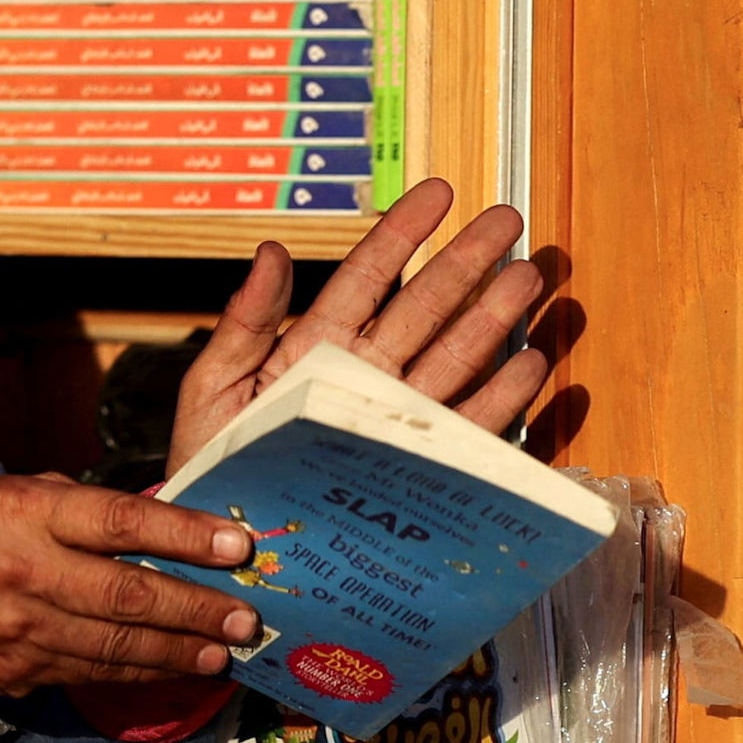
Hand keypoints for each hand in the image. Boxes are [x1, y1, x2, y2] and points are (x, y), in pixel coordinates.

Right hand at [0, 474, 261, 695]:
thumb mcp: (8, 494)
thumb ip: (77, 509)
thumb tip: (159, 526)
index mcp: (23, 513)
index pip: (119, 523)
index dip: (185, 536)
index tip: (237, 545)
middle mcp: (24, 572)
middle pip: (128, 596)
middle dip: (197, 608)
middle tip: (247, 616)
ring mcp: (20, 631)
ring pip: (118, 647)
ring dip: (181, 652)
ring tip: (226, 651)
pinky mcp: (18, 674)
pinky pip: (94, 675)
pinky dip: (142, 674)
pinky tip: (178, 670)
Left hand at [177, 176, 547, 465]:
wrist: (228, 549)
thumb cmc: (214, 466)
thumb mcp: (214, 389)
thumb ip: (245, 322)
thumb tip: (272, 249)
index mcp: (316, 346)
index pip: (366, 277)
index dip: (403, 233)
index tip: (439, 192)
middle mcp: (364, 374)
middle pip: (425, 307)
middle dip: (467, 263)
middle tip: (506, 221)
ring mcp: (395, 416)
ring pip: (455, 356)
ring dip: (494, 319)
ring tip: (528, 279)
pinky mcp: (417, 464)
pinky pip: (466, 426)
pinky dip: (499, 399)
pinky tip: (528, 365)